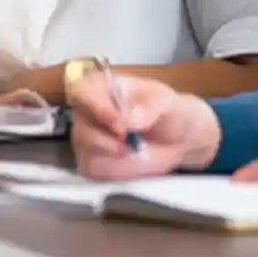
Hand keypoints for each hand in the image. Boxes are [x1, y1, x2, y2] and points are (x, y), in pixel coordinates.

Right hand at [69, 73, 220, 179]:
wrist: (178, 139)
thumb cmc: (166, 110)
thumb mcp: (165, 101)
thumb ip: (149, 107)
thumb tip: (129, 120)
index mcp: (100, 87)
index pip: (83, 91)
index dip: (95, 106)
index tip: (119, 124)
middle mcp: (88, 111)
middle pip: (79, 123)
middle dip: (102, 137)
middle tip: (129, 143)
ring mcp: (88, 138)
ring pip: (84, 148)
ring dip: (109, 152)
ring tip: (135, 152)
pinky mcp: (92, 162)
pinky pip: (92, 167)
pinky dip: (111, 168)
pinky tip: (131, 163)